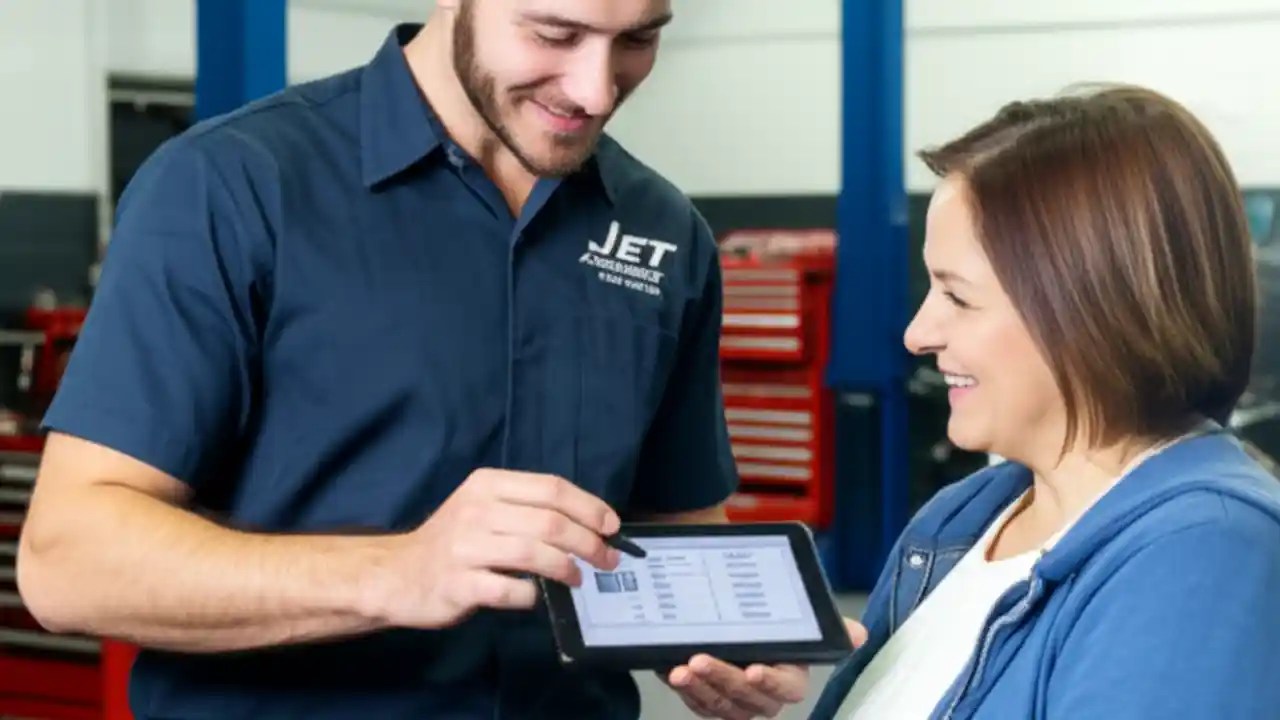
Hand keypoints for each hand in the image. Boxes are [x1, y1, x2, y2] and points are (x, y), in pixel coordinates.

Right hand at [363, 468, 621, 628]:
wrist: (397, 574)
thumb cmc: (454, 542)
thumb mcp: (484, 508)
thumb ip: (528, 509)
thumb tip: (589, 523)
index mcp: (487, 484)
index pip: (551, 488)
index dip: (589, 507)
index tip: (612, 526)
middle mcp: (477, 510)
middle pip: (550, 522)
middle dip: (589, 543)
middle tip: (607, 559)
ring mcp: (465, 547)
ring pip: (535, 554)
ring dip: (567, 568)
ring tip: (578, 578)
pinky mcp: (459, 583)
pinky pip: (511, 590)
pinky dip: (533, 595)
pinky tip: (537, 596)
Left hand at [664, 618, 868, 718]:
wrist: (732, 615)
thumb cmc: (767, 620)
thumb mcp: (795, 614)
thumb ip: (824, 624)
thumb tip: (858, 634)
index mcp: (790, 676)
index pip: (788, 689)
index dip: (772, 682)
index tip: (754, 669)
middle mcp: (764, 694)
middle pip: (747, 699)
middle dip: (723, 680)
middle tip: (701, 659)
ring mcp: (736, 700)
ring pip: (720, 705)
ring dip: (699, 689)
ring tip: (679, 670)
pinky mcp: (710, 699)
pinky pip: (699, 704)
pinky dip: (686, 691)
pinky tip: (672, 673)